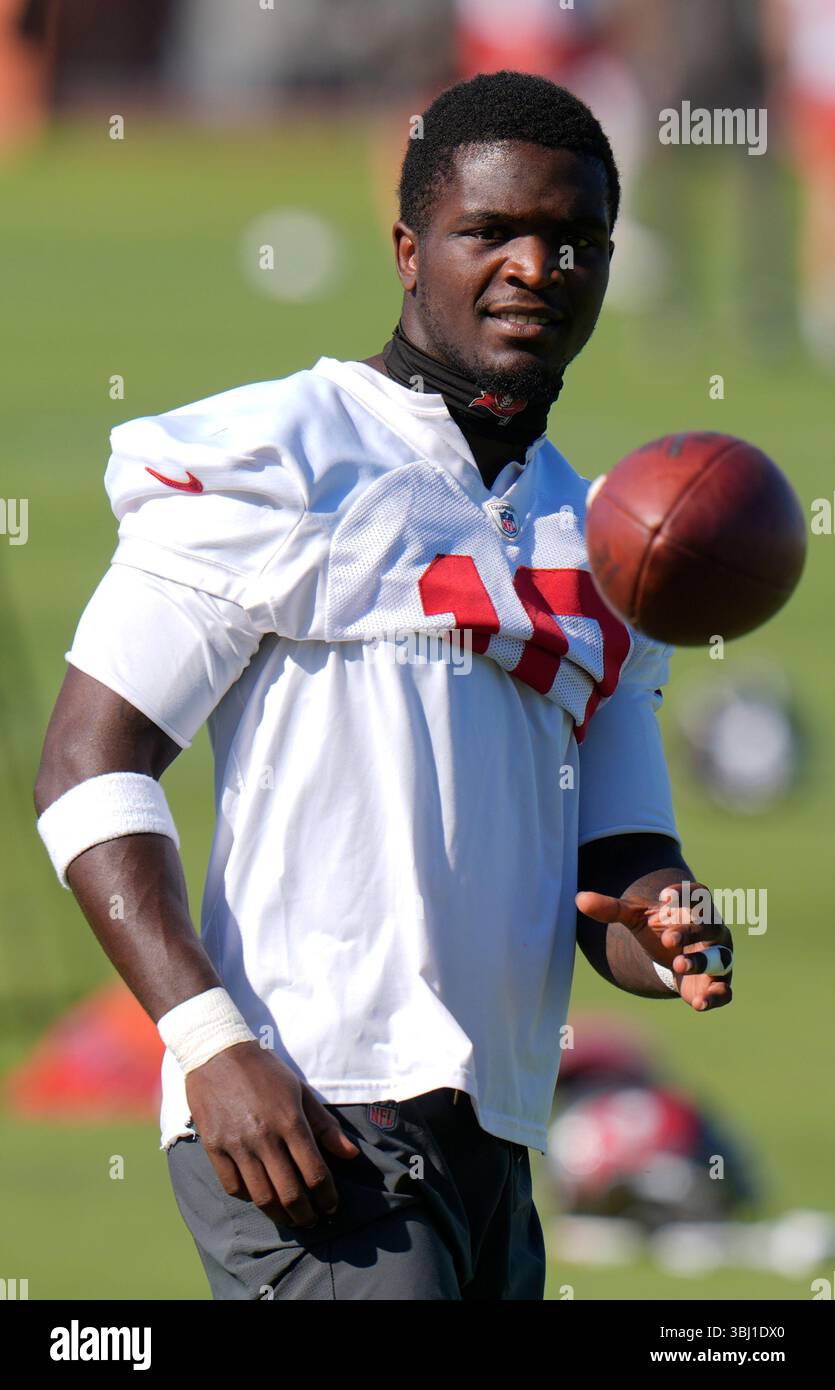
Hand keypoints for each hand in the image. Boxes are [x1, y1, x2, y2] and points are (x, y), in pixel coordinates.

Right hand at [185, 1042, 360, 1227]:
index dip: (327, 1196)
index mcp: (290, 1121)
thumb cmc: (264, 1070)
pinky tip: (259, 1196)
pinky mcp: (214, 1147)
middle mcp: (264, 1137)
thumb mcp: (300, 1090)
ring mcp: (237, 1144)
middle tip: (312, 1220)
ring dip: (279, 1214)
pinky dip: (248, 1198)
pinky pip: (233, 1187)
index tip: (332, 1206)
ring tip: (289, 1217)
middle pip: (290, 1192)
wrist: (217, 1053)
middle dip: (306, 1214)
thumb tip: (351, 1155)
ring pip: (261, 1196)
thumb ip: (325, 1125)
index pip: (315, 1172)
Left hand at [575, 881, 732, 1012]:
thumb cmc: (659, 930)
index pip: (697, 894)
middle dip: (688, 932)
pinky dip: (715, 996)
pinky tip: (699, 1004)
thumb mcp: (635, 918)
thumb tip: (579, 899)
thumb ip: (611, 909)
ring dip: (701, 961)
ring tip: (678, 966)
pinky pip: (725, 990)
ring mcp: (719, 956)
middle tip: (667, 939)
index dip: (685, 894)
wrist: (675, 960)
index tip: (665, 896)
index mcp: (694, 907)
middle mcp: (713, 929)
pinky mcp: (719, 983)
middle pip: (707, 925)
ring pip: (719, 957)